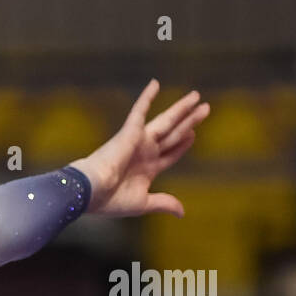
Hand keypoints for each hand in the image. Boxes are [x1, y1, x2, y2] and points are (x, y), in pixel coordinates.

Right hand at [70, 80, 209, 217]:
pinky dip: (147, 97)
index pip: (171, 154)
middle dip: (189, 122)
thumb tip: (182, 212)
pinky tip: (156, 83)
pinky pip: (139, 110)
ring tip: (197, 96)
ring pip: (166, 122)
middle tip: (206, 108)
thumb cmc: (110, 201)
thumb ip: (163, 202)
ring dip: (181, 109)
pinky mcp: (130, 132)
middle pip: (174, 134)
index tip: (194, 135)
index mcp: (147, 169)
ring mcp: (138, 141)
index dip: (183, 145)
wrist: (90, 191)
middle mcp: (145, 152)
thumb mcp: (142, 203)